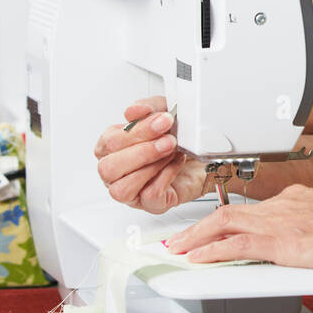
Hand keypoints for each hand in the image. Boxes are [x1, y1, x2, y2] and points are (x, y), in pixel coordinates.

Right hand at [93, 96, 205, 212]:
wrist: (204, 156)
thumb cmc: (177, 137)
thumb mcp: (164, 113)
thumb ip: (147, 108)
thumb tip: (133, 110)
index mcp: (111, 149)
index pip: (108, 143)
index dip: (135, 131)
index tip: (162, 120)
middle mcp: (117, 173)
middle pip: (109, 168)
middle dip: (142, 151)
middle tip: (168, 139)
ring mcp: (132, 192)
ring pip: (122, 189)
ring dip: (150, 166)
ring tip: (171, 151)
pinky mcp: (152, 204)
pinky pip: (149, 196)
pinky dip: (164, 177)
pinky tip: (176, 163)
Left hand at [164, 185, 312, 270]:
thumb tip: (311, 247)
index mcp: (300, 198)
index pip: (252, 207)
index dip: (226, 219)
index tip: (213, 228)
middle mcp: (286, 204)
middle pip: (229, 212)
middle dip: (199, 227)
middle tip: (179, 239)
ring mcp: (282, 222)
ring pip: (223, 223)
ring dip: (195, 238)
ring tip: (177, 250)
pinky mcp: (283, 242)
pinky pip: (235, 244)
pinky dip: (211, 251)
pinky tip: (198, 260)